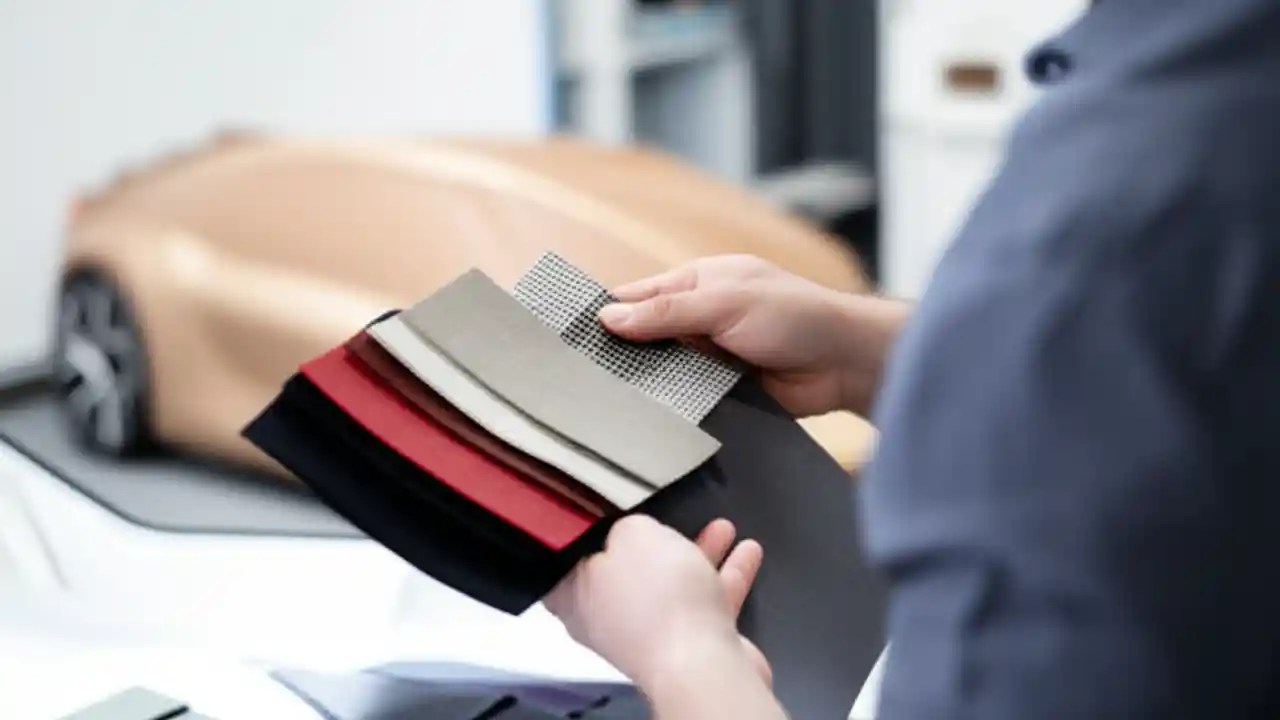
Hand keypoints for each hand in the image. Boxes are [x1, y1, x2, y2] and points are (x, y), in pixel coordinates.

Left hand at [544, 516, 769, 691]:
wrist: (704, 665)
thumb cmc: (657, 600)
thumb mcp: (634, 534)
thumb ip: (630, 526)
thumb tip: (634, 534)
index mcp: (578, 596)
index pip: (570, 564)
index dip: (588, 538)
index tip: (604, 517)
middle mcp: (609, 620)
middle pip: (630, 571)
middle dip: (659, 541)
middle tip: (672, 516)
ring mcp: (652, 636)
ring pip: (674, 585)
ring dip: (700, 554)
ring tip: (722, 528)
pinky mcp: (691, 647)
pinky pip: (706, 602)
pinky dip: (726, 575)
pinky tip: (747, 552)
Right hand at [601, 255, 907, 416]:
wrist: (846, 363)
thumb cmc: (794, 316)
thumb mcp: (725, 303)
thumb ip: (667, 311)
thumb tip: (608, 317)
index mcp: (698, 283)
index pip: (638, 295)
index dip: (605, 311)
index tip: (566, 333)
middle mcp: (700, 318)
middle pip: (644, 336)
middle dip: (617, 352)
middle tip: (574, 375)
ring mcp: (710, 356)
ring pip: (661, 370)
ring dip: (643, 383)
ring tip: (598, 401)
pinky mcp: (722, 390)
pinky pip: (685, 398)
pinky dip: (669, 405)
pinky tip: (642, 419)